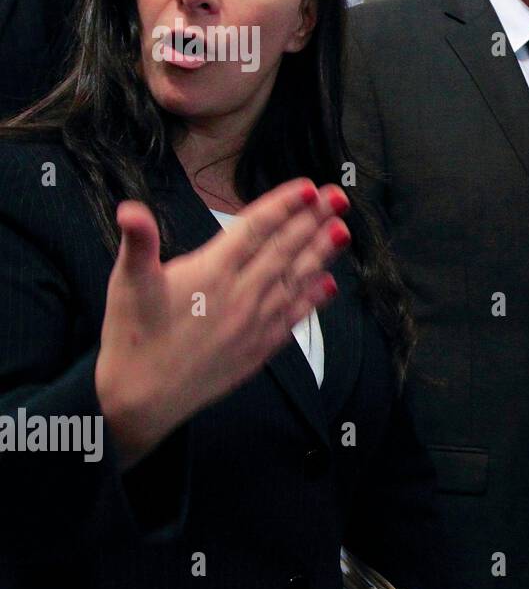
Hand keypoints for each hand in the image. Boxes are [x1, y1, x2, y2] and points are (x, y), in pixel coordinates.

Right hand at [95, 178, 350, 467]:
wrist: (141, 401)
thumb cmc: (132, 338)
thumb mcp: (126, 283)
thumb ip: (137, 242)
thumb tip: (129, 210)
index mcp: (211, 273)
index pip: (255, 230)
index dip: (284, 206)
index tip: (309, 187)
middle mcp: (240, 295)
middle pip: (284, 250)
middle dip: (313, 221)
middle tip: (339, 197)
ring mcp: (254, 324)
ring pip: (295, 280)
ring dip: (321, 254)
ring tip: (342, 230)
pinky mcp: (259, 348)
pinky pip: (293, 317)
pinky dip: (313, 298)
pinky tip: (329, 284)